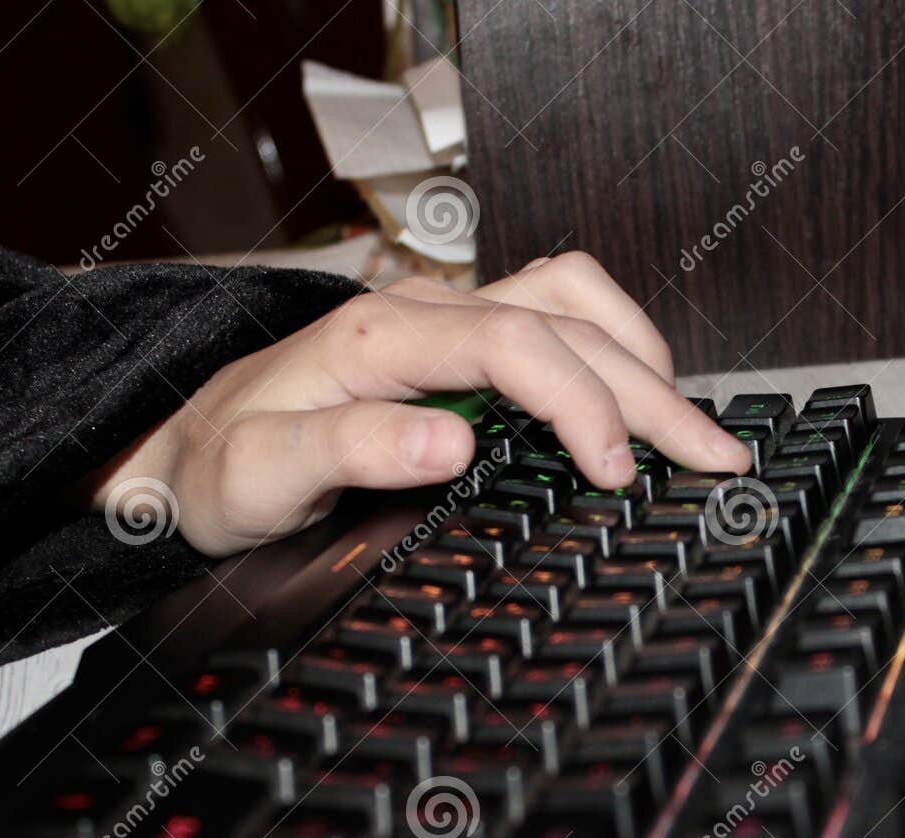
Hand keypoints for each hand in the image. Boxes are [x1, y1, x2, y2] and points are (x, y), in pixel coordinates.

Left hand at [88, 252, 752, 556]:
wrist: (190, 451)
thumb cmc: (224, 467)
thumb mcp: (264, 474)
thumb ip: (352, 450)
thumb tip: (453, 439)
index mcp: (383, 337)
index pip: (517, 344)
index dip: (583, 404)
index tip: (619, 472)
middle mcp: (424, 313)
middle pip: (568, 318)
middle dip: (652, 388)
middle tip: (714, 454)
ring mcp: (446, 320)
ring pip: (573, 298)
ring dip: (641, 354)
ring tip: (687, 423)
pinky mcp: (457, 340)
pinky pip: (556, 314)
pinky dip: (611, 347)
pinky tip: (630, 394)